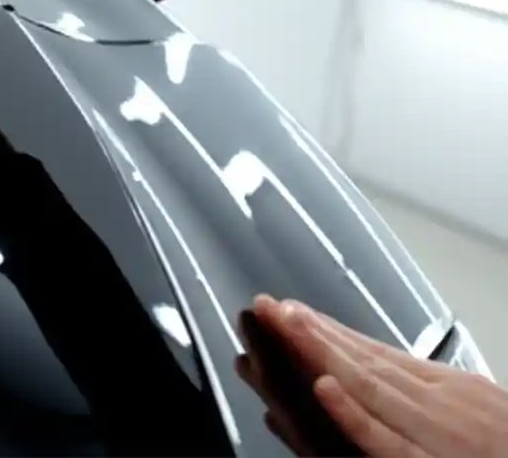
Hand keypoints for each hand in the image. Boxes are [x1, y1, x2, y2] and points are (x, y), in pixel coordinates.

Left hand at [253, 295, 507, 456]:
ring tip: (286, 327)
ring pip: (370, 387)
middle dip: (312, 332)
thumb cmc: (505, 449)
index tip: (286, 311)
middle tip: (268, 308)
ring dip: (324, 354)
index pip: (374, 352)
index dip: (327, 331)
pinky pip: (388, 441)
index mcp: (447, 388)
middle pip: (365, 361)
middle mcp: (441, 402)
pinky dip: (355, 414)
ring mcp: (439, 434)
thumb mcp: (469, 412)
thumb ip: (414, 397)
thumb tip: (357, 378)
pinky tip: (324, 389)